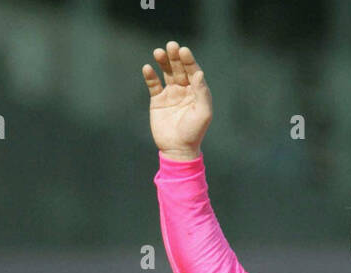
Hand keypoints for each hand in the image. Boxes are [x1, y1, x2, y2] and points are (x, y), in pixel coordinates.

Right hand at [142, 41, 211, 158]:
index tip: (183, 51)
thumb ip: (202, 92)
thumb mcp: (203, 113)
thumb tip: (199, 73)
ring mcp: (170, 94)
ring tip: (158, 52)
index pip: (193, 71)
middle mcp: (184, 90)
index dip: (188, 60)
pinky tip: (147, 68)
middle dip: (175, 57)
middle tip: (171, 45)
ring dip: (163, 61)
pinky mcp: (158, 100)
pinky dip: (150, 76)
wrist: (177, 150)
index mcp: (196, 91)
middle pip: (179, 68)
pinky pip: (153, 84)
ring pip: (166, 72)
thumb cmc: (194, 132)